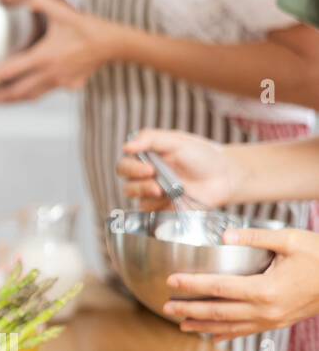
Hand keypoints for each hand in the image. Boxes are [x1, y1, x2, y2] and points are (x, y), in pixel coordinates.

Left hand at [0, 0, 112, 104]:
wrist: (114, 44)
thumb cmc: (88, 27)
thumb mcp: (64, 11)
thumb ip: (41, 2)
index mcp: (44, 57)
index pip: (9, 71)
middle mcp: (49, 73)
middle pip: (16, 91)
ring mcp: (60, 83)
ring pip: (30, 95)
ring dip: (12, 100)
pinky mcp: (69, 86)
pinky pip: (46, 91)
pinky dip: (32, 93)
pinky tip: (23, 93)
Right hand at [117, 129, 241, 209]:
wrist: (225, 177)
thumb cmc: (203, 156)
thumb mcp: (177, 141)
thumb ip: (151, 139)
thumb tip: (126, 146)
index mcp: (146, 158)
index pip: (125, 164)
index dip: (131, 168)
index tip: (149, 168)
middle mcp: (147, 176)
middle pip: (126, 182)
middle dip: (137, 184)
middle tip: (155, 183)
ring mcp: (154, 193)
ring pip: (135, 198)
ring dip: (146, 194)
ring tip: (163, 192)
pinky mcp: (162, 208)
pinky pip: (149, 211)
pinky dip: (157, 206)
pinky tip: (172, 200)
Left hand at [164, 226, 318, 336]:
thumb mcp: (290, 240)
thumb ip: (255, 237)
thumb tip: (225, 235)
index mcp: (265, 289)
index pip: (218, 287)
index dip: (192, 284)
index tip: (171, 281)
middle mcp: (265, 310)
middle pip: (218, 312)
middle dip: (189, 309)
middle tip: (166, 306)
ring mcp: (272, 320)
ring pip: (230, 326)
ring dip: (203, 326)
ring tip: (181, 324)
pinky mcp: (278, 323)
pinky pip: (247, 331)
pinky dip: (227, 334)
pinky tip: (213, 337)